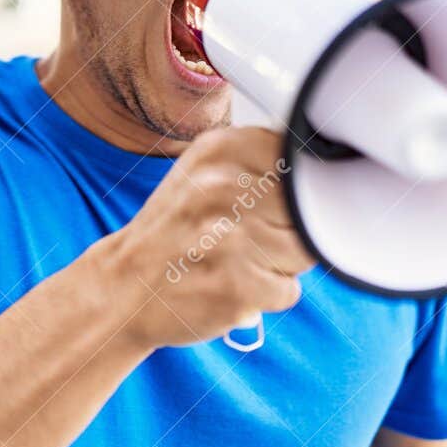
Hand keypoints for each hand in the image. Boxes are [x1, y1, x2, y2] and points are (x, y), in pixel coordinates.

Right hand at [100, 127, 313, 348]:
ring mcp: (232, 238)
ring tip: (239, 262)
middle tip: (248, 238)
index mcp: (220, 150)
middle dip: (288, 229)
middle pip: (308, 210)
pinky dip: (267, 296)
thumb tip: (324, 164)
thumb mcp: (202, 172)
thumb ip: (259, 160)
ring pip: (303, 252)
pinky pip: (289, 291)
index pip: (302, 162)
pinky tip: (234, 286)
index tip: (272, 203)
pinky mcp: (238, 286)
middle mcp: (224, 188)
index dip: (297, 190)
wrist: (123, 286)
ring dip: (279, 264)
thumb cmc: (174, 231)